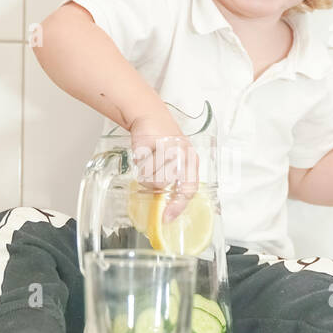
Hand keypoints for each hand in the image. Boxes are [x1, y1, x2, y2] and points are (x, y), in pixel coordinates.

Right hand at [128, 109, 198, 223]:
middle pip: (164, 184)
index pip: (189, 189)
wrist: (151, 116)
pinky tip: (145, 151)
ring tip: (149, 158)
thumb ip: (173, 181)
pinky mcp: (156, 143)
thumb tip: (165, 206)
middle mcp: (184, 156)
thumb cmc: (162, 140)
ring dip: (145, 170)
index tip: (166, 217)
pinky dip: (140, 161)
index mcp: (192, 162)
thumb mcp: (173, 161)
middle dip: (153, 180)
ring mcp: (171, 149)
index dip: (178, 205)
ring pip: (152, 177)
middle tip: (151, 169)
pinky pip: (143, 165)